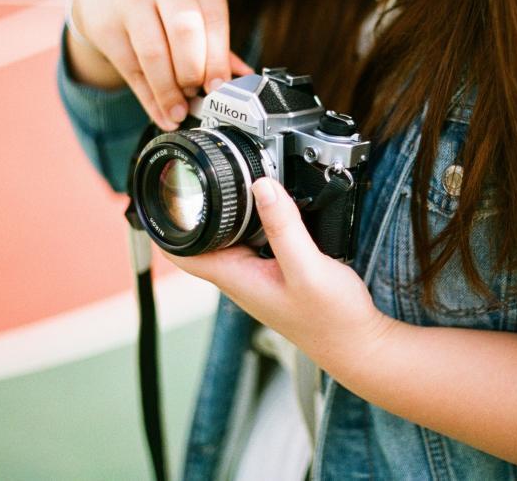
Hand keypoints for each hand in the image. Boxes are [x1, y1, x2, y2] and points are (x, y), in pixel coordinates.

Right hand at [66, 0, 253, 129]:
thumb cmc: (163, 4)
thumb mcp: (194, 11)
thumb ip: (217, 44)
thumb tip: (245, 79)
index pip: (213, 20)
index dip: (217, 60)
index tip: (218, 89)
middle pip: (184, 32)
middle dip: (192, 72)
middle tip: (195, 95)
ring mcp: (131, 0)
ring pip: (154, 54)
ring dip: (169, 91)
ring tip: (179, 112)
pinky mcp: (106, 25)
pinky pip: (131, 69)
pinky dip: (149, 99)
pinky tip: (162, 114)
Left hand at [168, 178, 393, 366]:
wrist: (359, 345)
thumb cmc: (332, 319)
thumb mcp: (308, 267)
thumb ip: (285, 226)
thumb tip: (263, 184)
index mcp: (235, 277)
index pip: (180, 252)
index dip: (163, 223)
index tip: (156, 191)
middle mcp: (240, 277)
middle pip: (199, 238)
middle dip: (190, 207)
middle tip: (188, 172)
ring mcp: (257, 275)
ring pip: (227, 237)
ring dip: (221, 211)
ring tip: (224, 177)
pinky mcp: (277, 271)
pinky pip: (253, 239)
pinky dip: (252, 219)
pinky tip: (267, 203)